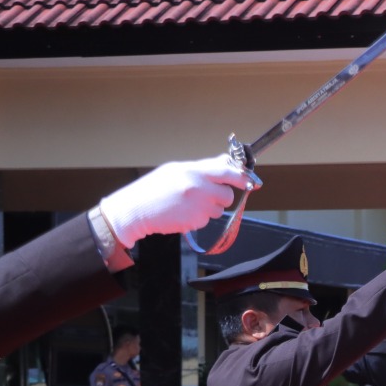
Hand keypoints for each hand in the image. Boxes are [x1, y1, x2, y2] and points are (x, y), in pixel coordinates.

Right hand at [97, 154, 255, 245]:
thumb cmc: (153, 189)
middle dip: (223, 197)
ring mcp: (197, 206)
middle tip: (210, 195)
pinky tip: (182, 213)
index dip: (242, 177)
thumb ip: (202, 168)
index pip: (227, 171)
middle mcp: (198, 187)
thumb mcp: (176, 170)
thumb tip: (225, 163)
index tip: (251, 181)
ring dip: (209, 208)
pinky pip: (207, 220)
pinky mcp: (195, 222)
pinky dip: (199, 218)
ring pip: (219, 210)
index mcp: (193, 171)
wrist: (134, 210)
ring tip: (188, 204)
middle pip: (228, 195)